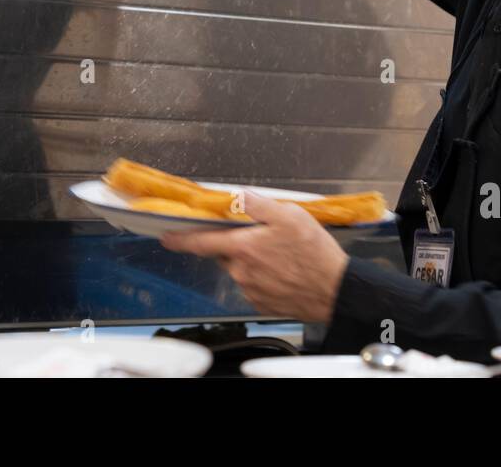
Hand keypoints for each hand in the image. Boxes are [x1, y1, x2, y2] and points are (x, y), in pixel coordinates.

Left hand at [161, 190, 349, 323]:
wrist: (334, 290)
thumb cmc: (314, 252)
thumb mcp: (289, 215)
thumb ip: (258, 204)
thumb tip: (236, 196)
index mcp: (243, 247)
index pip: (201, 242)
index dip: (180, 239)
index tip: (166, 237)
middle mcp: (241, 271)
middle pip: (226, 253)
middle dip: (237, 244)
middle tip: (263, 238)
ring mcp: (250, 290)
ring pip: (240, 269)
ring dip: (252, 261)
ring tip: (280, 256)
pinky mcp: (261, 304)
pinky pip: (253, 285)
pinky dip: (263, 277)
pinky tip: (283, 272)